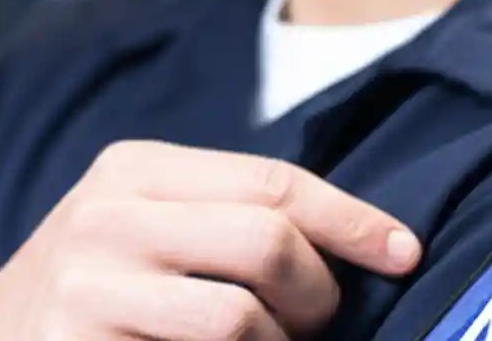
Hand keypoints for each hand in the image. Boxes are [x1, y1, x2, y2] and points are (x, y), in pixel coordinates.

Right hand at [0, 140, 420, 339]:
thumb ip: (224, 211)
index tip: (402, 250)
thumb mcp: (143, 218)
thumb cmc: (95, 281)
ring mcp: (89, 290)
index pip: (271, 182)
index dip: (351, 218)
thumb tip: (358, 235)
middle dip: (318, 293)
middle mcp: (107, 219)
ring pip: (242, 318)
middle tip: (313, 322)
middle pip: (267, 244)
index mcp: (132, 170)